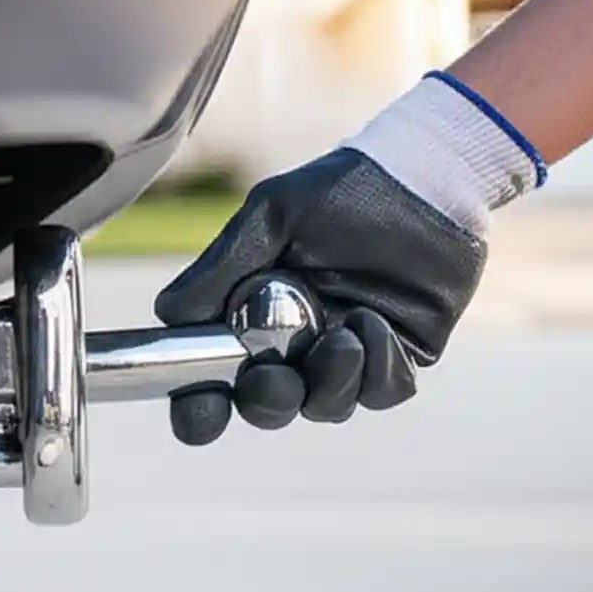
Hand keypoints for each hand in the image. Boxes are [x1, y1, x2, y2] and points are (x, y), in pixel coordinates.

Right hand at [156, 148, 485, 443]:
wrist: (424, 180)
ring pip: (326, 407)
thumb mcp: (270, 216)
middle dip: (268, 400)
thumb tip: (168, 315)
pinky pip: (382, 392)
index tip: (203, 412)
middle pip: (266, 408)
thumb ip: (221, 268)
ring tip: (346, 332)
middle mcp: (291, 346)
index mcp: (247, 316)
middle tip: (277, 371)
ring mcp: (343, 357)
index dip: (200, 409)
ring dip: (331, 381)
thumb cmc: (338, 191)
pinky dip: (377, 367)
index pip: (210, 382)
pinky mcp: (395, 357)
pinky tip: (374, 322)